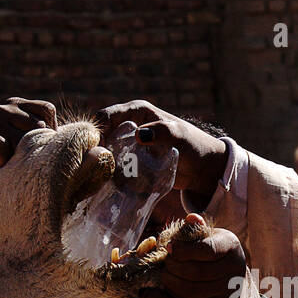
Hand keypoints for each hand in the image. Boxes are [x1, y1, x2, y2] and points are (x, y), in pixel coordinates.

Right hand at [0, 98, 57, 176]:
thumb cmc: (7, 161)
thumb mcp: (28, 142)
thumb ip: (44, 134)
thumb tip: (67, 137)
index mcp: (18, 105)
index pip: (46, 110)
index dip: (47, 133)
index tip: (34, 148)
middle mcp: (3, 107)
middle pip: (37, 127)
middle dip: (34, 148)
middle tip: (19, 159)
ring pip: (22, 140)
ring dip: (18, 158)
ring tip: (7, 161)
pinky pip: (3, 149)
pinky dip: (2, 162)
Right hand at [94, 100, 226, 204]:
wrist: (202, 168)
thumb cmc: (193, 146)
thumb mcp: (178, 136)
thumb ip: (162, 132)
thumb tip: (139, 135)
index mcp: (136, 111)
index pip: (106, 116)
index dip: (97, 132)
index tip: (97, 152)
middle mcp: (129, 125)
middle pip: (100, 135)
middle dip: (95, 151)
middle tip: (96, 170)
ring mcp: (129, 145)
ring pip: (104, 153)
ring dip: (101, 165)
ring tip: (100, 180)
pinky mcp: (131, 162)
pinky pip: (114, 166)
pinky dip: (110, 175)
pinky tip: (109, 186)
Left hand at [159, 216, 268, 297]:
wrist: (234, 281)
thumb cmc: (213, 254)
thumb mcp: (208, 237)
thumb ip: (197, 228)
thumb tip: (191, 218)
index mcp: (231, 246)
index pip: (205, 250)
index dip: (182, 250)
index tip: (168, 248)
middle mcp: (236, 268)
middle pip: (195, 272)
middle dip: (173, 268)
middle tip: (164, 266)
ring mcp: (233, 291)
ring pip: (192, 291)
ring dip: (173, 285)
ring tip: (165, 277)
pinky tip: (174, 291)